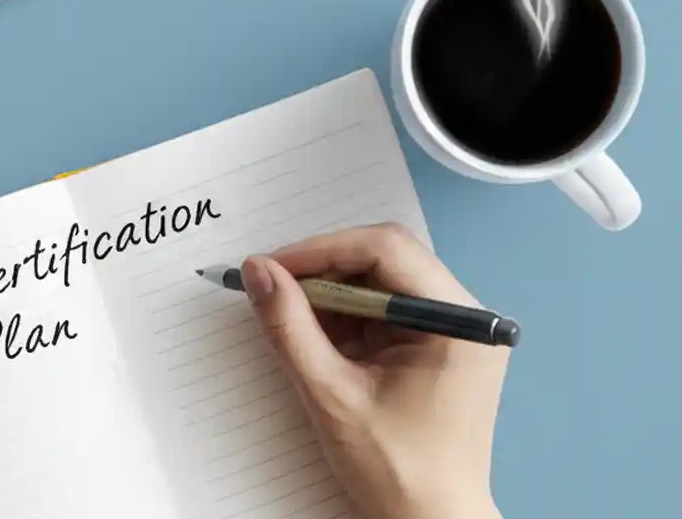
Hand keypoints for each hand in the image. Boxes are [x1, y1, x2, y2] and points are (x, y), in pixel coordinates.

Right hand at [241, 224, 507, 518]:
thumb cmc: (395, 472)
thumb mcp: (332, 396)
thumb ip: (290, 329)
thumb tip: (257, 272)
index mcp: (459, 323)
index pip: (387, 250)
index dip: (322, 250)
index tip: (271, 267)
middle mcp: (465, 316)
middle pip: (386, 258)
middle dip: (324, 270)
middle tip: (272, 288)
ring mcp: (453, 330)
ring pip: (381, 280)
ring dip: (331, 294)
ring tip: (289, 318)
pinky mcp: (436, 347)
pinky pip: (384, 309)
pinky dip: (345, 317)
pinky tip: (316, 337)